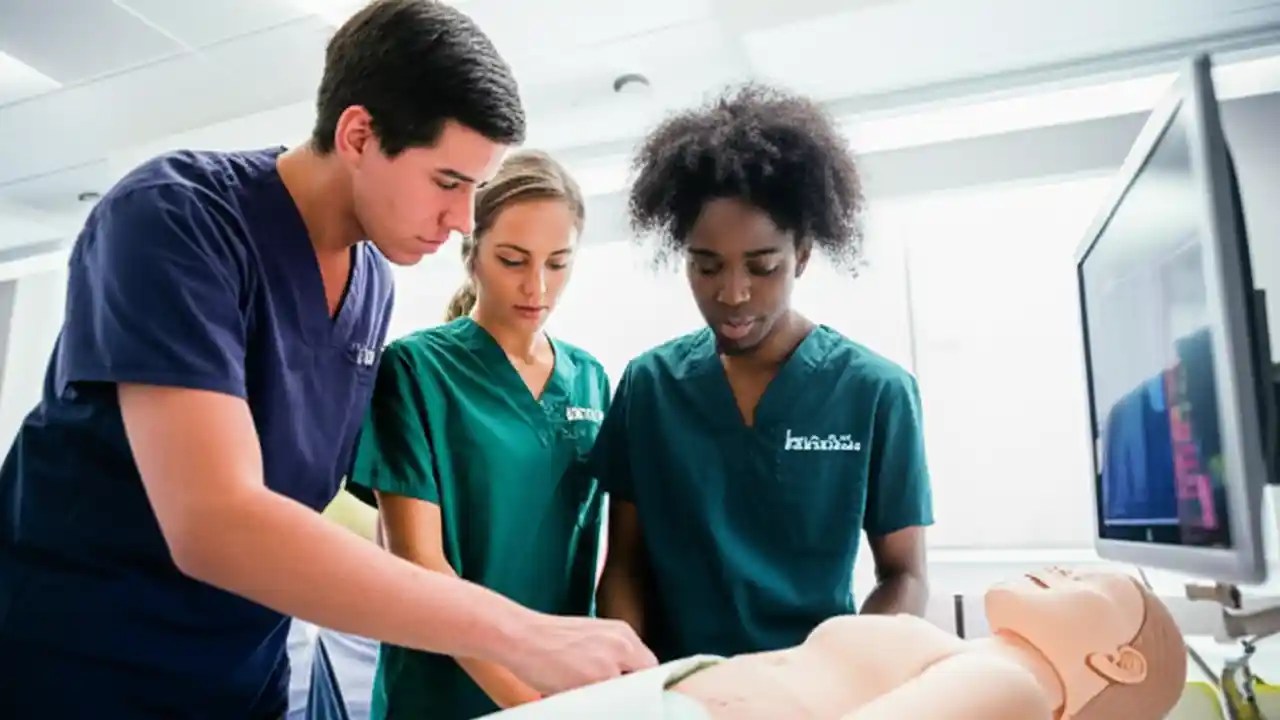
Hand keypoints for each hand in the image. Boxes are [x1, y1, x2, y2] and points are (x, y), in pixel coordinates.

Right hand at [500, 613, 657, 695]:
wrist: (521, 635)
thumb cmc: (548, 639)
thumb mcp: (590, 637)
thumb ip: (612, 654)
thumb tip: (623, 677)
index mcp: (623, 633)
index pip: (648, 666)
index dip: (638, 682)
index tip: (629, 692)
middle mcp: (622, 645)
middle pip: (642, 681)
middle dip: (628, 693)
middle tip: (608, 695)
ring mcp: (610, 664)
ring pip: (626, 695)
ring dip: (612, 700)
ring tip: (585, 690)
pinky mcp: (595, 681)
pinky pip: (608, 703)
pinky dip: (597, 705)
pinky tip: (577, 695)